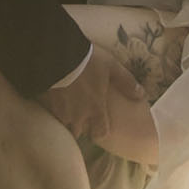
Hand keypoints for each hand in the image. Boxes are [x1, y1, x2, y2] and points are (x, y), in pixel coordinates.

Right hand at [43, 48, 156, 165]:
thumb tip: (141, 95)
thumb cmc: (89, 62)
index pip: (100, 133)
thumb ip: (126, 82)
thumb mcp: (112, 67)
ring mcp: (61, 111)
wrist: (58, 55)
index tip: (100, 126)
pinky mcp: (48, 103)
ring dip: (68, 119)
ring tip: (68, 107)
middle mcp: (78, 115)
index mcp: (96, 109)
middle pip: (79, 132)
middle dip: (81, 127)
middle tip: (82, 116)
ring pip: (64, 123)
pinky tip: (57, 99)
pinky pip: (53, 112)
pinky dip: (56, 109)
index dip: (100, 131)